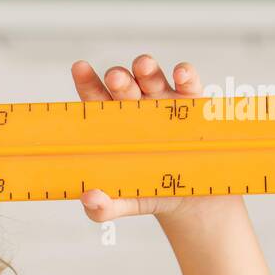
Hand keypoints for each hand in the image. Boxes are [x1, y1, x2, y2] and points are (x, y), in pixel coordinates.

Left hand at [70, 54, 241, 223]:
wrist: (190, 203)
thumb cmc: (147, 194)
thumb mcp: (121, 204)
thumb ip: (101, 207)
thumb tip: (88, 199)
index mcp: (111, 125)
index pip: (94, 99)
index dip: (87, 82)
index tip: (79, 67)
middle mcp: (136, 108)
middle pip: (123, 86)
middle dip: (119, 78)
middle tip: (116, 78)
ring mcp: (164, 104)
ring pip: (153, 79)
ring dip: (148, 69)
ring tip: (144, 66)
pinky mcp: (195, 108)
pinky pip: (190, 87)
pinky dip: (187, 76)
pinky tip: (181, 74)